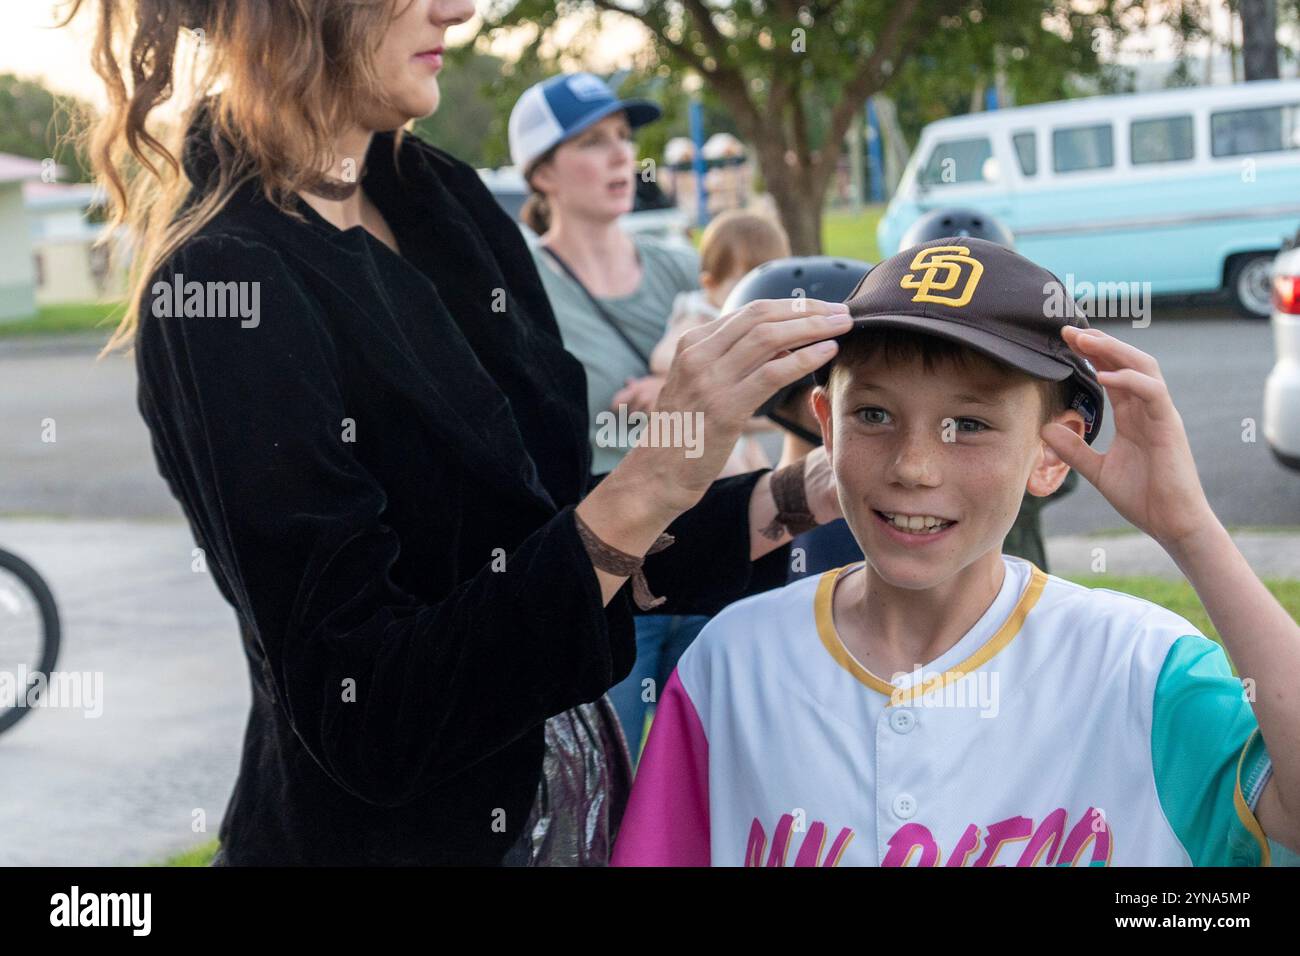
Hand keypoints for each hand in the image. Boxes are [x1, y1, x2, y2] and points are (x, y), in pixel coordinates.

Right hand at [621, 298, 852, 515]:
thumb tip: (784, 343)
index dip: (790, 306)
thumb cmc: (685, 433)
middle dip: (807, 309)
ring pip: (770, 338)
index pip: (749, 311)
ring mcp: (710, 380)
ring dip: (812, 327)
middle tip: (840, 311)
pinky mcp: (725, 408)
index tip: (820, 308)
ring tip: (842, 326)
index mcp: (692, 344)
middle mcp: (699, 355)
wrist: (657, 474)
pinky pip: (773, 373)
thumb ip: (732, 360)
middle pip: (761, 315)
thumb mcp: (700, 385)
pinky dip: (805, 358)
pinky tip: (827, 352)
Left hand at [1040, 325, 1214, 549]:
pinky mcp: (1170, 427)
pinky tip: (1104, 376)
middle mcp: (1148, 409)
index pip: (1112, 374)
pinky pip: (1153, 393)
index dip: (1091, 354)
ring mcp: (1161, 415)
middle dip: (1099, 343)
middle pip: (1127, 362)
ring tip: (1085, 341)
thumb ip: (1075, 449)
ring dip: (1114, 351)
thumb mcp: (1098, 470)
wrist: (1172, 524)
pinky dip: (1129, 380)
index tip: (1064, 341)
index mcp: (1133, 415)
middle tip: (1068, 331)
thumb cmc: (1143, 497)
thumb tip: (1045, 429)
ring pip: (1143, 367)